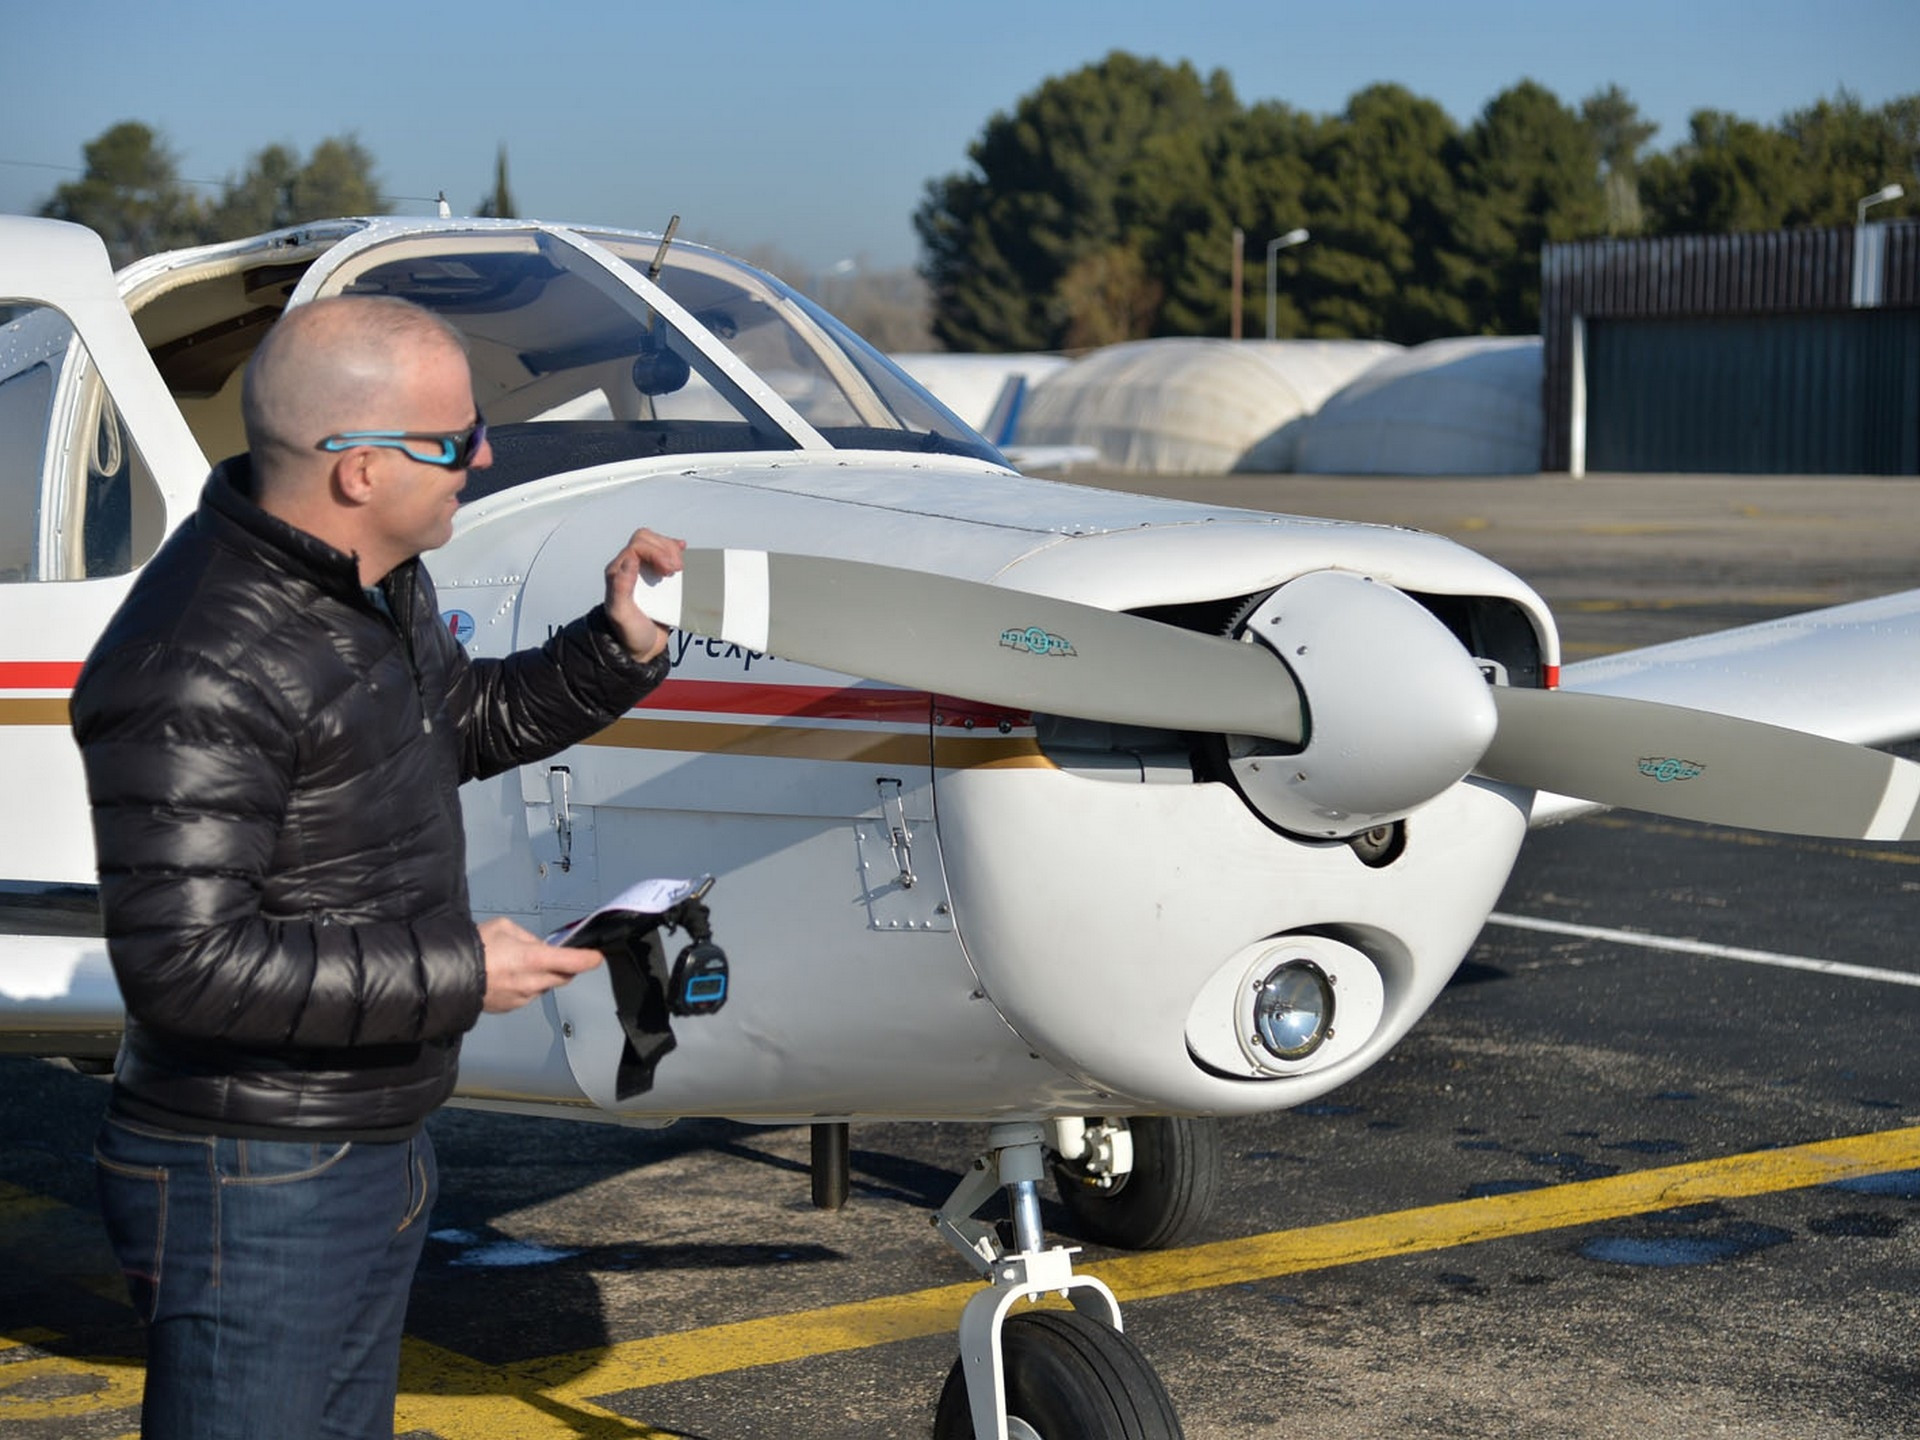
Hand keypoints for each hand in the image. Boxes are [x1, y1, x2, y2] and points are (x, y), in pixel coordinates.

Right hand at [478, 916, 604, 1013]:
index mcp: (533, 959)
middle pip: (563, 977)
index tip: (597, 957)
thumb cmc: (473, 948)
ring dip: (543, 976)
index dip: (588, 959)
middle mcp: (532, 982)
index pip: (573, 962)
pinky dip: (526, 985)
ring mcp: (521, 998)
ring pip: (544, 986)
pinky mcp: (510, 1007)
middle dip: (566, 967)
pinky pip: (527, 995)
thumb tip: (536, 945)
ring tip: (521, 963)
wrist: (446, 976)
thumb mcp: (503, 928)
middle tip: (559, 956)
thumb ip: (526, 937)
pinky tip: (509, 976)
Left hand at [604, 527, 685, 662]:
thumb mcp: (621, 615)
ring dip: (672, 550)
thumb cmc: (629, 634)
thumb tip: (629, 560)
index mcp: (618, 572)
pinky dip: (676, 550)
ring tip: (681, 568)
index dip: (658, 552)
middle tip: (677, 569)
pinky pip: (666, 555)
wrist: (640, 650)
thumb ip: (620, 587)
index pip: (638, 545)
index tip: (671, 570)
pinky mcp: (657, 578)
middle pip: (647, 539)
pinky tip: (684, 552)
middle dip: (665, 548)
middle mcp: (630, 568)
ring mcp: (644, 571)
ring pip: (657, 544)